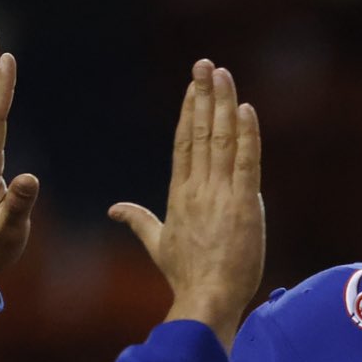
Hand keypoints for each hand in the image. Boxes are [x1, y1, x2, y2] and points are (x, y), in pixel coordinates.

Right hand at [109, 60, 264, 349]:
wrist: (205, 297)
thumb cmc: (185, 276)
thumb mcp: (158, 243)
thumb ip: (138, 221)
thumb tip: (114, 210)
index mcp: (179, 193)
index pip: (184, 143)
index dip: (189, 111)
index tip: (193, 85)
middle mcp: (197, 187)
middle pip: (199, 132)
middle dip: (203, 95)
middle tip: (206, 64)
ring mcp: (219, 194)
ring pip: (221, 140)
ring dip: (223, 104)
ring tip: (223, 74)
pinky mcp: (243, 205)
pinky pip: (245, 163)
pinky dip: (246, 136)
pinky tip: (246, 109)